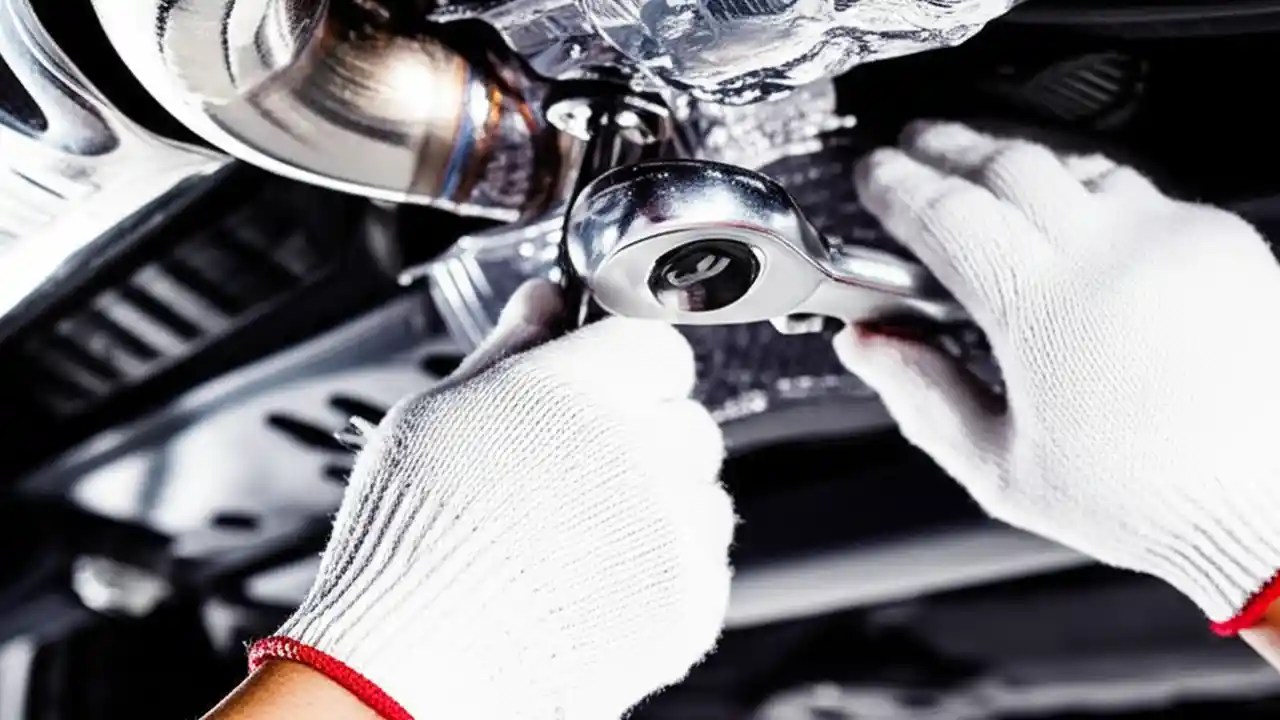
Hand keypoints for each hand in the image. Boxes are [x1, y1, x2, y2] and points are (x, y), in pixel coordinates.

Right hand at [251, 281, 733, 718]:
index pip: (655, 340)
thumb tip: (545, 301)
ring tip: (577, 536)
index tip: (595, 392)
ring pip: (700, 491)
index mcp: (592, 385)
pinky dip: (663, 567)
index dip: (622, 365)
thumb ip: (511, 346)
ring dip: (657, 502)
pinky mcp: (693, 600)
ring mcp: (679, 529)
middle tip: (573, 474)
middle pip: (683, 417)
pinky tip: (595, 578)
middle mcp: (651, 448)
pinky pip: (702, 562)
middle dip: (642, 436)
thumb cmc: (414, 533)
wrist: (418, 659)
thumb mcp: (439, 409)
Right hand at [837, 121, 1279, 633]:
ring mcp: (1173, 240)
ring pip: (1071, 164)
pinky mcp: (1220, 240)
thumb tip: (867, 345)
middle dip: (946, 149)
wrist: (1273, 504)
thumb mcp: (1003, 471)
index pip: (949, 214)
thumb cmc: (1152, 498)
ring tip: (978, 176)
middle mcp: (1115, 257)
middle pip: (1007, 163)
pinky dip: (1079, 189)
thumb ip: (920, 396)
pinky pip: (1132, 189)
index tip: (874, 178)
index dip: (898, 186)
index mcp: (1048, 313)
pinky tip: (1061, 214)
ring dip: (1012, 162)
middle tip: (912, 152)